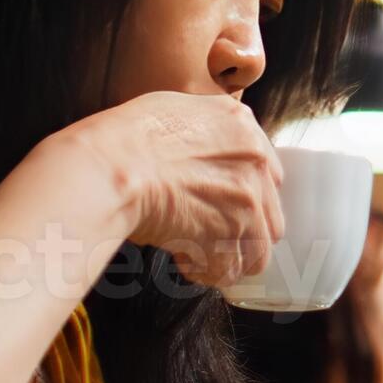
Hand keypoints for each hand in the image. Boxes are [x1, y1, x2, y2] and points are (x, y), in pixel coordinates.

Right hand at [60, 91, 282, 287]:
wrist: (113, 165)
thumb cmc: (126, 138)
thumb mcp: (177, 108)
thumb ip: (207, 130)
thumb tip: (205, 150)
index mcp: (242, 127)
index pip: (269, 175)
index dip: (247, 198)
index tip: (227, 208)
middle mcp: (253, 163)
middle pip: (269, 217)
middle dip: (242, 233)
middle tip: (211, 238)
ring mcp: (245, 201)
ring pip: (256, 251)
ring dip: (226, 257)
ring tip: (197, 257)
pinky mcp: (227, 235)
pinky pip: (229, 270)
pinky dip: (208, 273)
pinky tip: (186, 263)